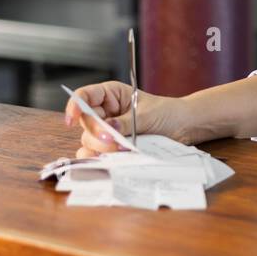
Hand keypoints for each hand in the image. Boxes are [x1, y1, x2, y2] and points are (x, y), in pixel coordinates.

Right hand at [64, 80, 190, 158]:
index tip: (72, 119)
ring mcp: (107, 132)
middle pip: (85, 122)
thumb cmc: (168, 113)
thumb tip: (108, 129)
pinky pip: (97, 155)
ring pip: (88, 141)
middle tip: (115, 141)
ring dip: (101, 148)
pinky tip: (112, 161)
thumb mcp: (147, 115)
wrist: (184, 127)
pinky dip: (101, 160)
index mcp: (110, 95)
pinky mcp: (112, 149)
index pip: (84, 96)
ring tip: (124, 149)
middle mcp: (105, 112)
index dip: (74, 106)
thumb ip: (126, 123)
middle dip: (96, 133)